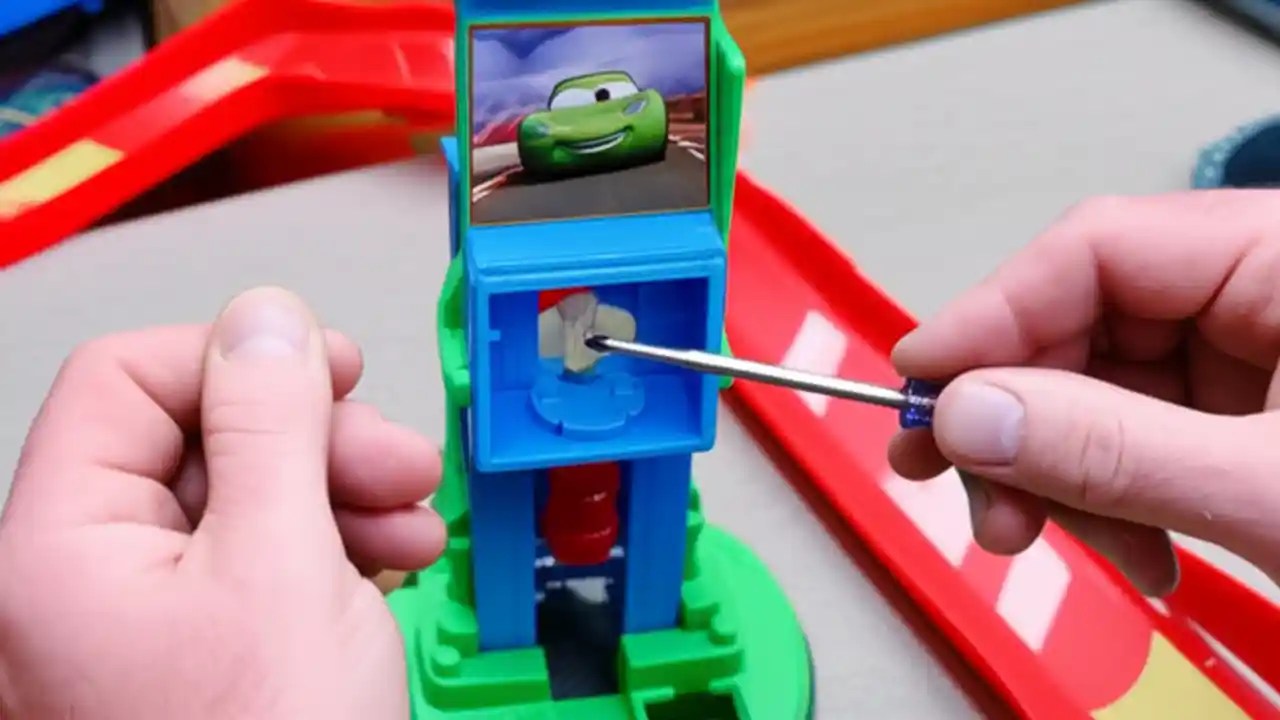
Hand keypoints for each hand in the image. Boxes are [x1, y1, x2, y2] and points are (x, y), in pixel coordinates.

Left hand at [0, 287, 444, 717]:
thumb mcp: (285, 562)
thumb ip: (271, 424)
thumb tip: (264, 319)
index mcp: (55, 550)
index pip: (126, 381)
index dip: (237, 361)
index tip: (328, 370)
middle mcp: (73, 586)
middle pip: (192, 445)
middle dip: (312, 443)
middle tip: (396, 465)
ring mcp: (129, 628)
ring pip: (235, 505)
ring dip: (335, 498)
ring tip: (410, 530)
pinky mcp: (184, 658)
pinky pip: (250, 566)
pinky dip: (324, 553)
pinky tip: (384, 567)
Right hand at [889, 191, 1279, 594]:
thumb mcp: (1264, 490)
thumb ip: (1112, 449)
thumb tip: (969, 415)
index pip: (1098, 248)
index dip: (993, 314)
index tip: (920, 381)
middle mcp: (1259, 293)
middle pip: (1084, 325)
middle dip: (1021, 423)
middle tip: (963, 484)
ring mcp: (1253, 357)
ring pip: (1097, 392)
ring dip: (1060, 479)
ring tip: (1047, 539)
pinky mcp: (1245, 418)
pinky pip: (1137, 439)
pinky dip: (1112, 499)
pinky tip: (1134, 552)